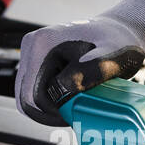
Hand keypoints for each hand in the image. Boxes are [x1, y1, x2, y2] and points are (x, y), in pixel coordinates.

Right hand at [15, 0, 144, 125]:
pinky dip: (49, 100)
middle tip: (75, 115)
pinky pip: (34, 89)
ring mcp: (31, 52)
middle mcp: (30, 46)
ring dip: (49, 107)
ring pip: (28, 96)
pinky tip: (69, 100)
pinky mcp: (37, 59)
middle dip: (49, 113)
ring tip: (73, 107)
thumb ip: (92, 71)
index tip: (75, 115)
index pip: (31, 96)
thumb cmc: (119, 43)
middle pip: (25, 98)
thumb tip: (65, 88)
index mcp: (42, 45)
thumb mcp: (111, 58)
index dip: (51, 114)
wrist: (119, 29)